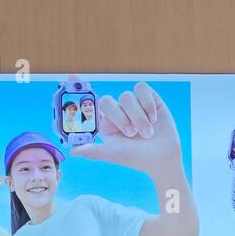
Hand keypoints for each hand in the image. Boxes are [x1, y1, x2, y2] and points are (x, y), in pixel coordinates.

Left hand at [68, 77, 182, 174]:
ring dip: (138, 117)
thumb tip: (72, 151)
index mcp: (102, 122)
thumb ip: (94, 151)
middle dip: (120, 117)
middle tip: (130, 133)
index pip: (86, 102)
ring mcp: (131, 103)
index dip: (77, 88)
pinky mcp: (148, 98)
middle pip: (107, 101)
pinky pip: (142, 90)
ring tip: (146, 133)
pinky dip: (148, 104)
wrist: (164, 157)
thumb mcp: (113, 154)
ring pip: (126, 97)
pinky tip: (154, 119)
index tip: (70, 78)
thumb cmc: (136, 158)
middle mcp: (115, 110)